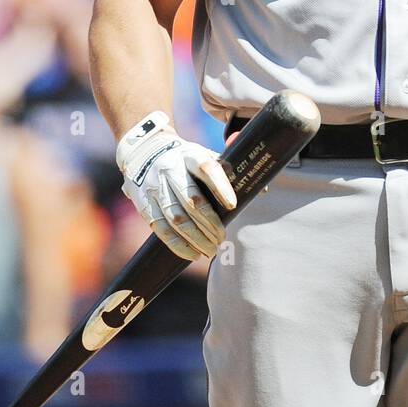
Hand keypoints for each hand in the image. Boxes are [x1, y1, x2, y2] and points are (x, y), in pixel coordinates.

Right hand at [117, 118, 236, 260]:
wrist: (144, 152)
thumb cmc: (186, 160)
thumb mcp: (204, 155)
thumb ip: (230, 171)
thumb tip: (263, 190)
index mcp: (190, 155)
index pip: (207, 168)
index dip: (221, 187)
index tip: (233, 206)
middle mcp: (171, 169)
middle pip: (191, 199)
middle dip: (209, 223)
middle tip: (222, 238)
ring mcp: (155, 187)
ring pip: (175, 217)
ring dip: (195, 238)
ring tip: (211, 249)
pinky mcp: (144, 203)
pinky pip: (160, 228)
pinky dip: (177, 245)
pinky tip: (193, 254)